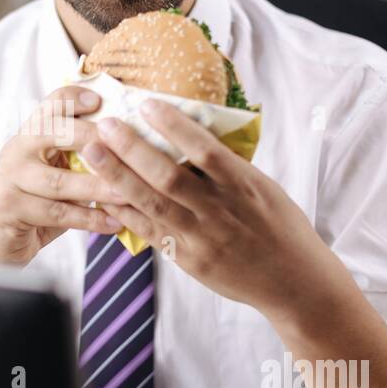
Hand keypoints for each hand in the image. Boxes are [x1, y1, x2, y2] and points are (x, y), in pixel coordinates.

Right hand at [0, 86, 127, 265]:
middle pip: (56, 132)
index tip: (101, 101)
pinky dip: (89, 219)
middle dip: (96, 139)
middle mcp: (17, 149)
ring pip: (59, 180)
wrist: (0, 244)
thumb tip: (130, 146)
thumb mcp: (61, 175)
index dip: (75, 99)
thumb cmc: (41, 205)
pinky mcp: (9, 207)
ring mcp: (10, 178)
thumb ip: (83, 158)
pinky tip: (114, 223)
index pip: (52, 104)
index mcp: (31, 133)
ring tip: (129, 194)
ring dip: (98, 187)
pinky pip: (56, 213)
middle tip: (128, 149)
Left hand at [80, 98, 357, 325]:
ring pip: (151, 204)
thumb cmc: (281, 226)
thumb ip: (229, 167)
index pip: (205, 151)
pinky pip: (150, 232)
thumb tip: (191, 133)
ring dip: (117, 177)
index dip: (173, 127)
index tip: (146, 104)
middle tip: (104, 125)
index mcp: (244, 186)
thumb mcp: (264, 188)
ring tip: (92, 152)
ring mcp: (202, 238)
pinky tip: (101, 194)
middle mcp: (220, 211)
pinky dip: (124, 212)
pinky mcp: (188, 260)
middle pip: (168, 176)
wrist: (294, 283)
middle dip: (132, 149)